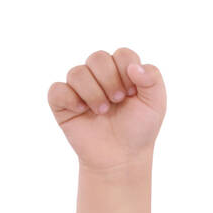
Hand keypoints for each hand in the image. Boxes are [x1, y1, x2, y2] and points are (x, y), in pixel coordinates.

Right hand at [47, 47, 166, 171]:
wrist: (122, 158)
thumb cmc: (138, 130)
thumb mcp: (156, 105)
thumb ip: (153, 79)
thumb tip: (133, 67)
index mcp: (121, 71)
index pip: (122, 54)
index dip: (127, 72)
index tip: (132, 94)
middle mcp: (99, 76)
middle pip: (98, 58)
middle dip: (110, 81)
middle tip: (118, 101)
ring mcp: (79, 88)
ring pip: (77, 73)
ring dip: (93, 93)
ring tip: (102, 112)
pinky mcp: (63, 103)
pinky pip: (56, 90)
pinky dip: (69, 99)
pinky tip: (81, 111)